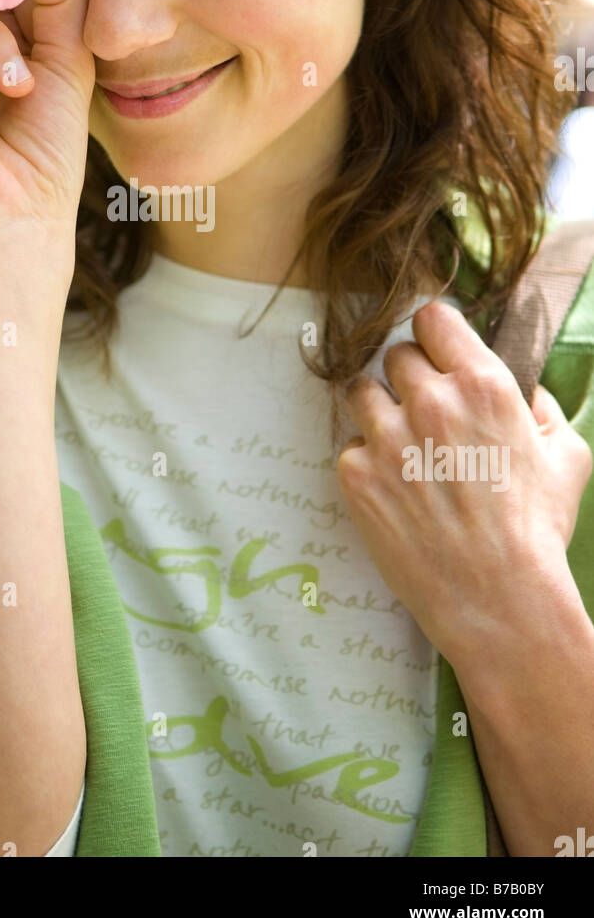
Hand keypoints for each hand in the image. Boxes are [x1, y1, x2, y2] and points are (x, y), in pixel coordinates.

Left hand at [336, 300, 592, 662]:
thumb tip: (523, 390)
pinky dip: (367, 464)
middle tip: (424, 412)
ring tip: (402, 447)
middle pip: (394, 355)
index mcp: (483, 385)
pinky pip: (350, 448)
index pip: (433, 318)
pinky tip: (395, 490)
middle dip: (408, 379)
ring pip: (360, 393)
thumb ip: (543, 409)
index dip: (433, 335)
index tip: (435, 353)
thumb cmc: (537, 531)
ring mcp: (387, 437)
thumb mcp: (568, 457)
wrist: (498, 599)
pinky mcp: (357, 475)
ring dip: (379, 412)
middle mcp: (430, 401)